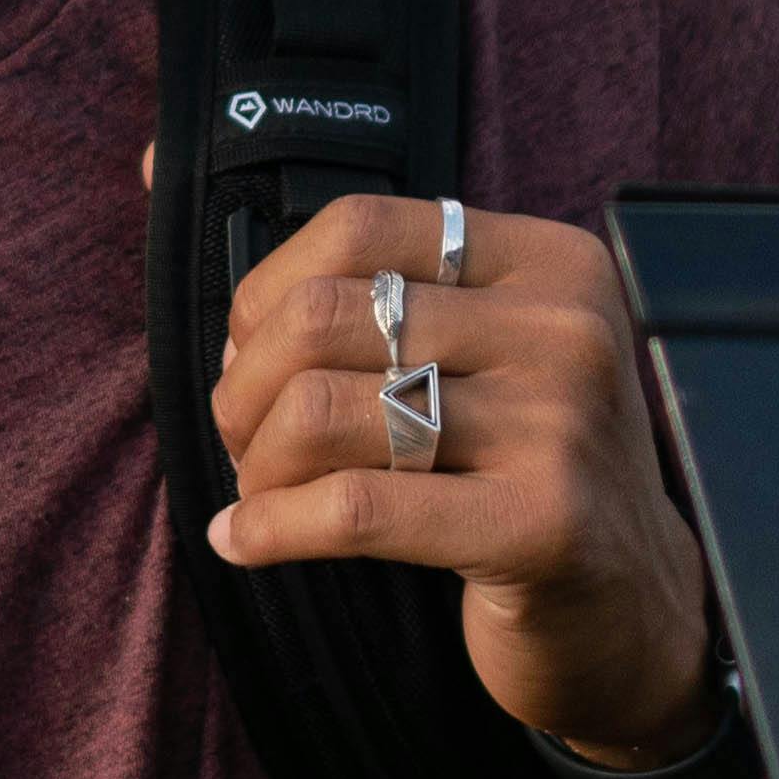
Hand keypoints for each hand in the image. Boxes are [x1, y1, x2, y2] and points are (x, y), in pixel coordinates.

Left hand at [205, 193, 718, 762]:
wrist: (633, 613)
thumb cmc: (517, 469)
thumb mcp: (471, 352)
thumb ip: (352, 274)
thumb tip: (146, 166)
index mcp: (547, 262)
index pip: (360, 226)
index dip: (268, 291)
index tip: (248, 354)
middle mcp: (566, 327)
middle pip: (328, 318)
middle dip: (247, 386)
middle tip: (243, 438)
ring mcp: (563, 424)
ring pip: (327, 413)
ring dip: (257, 464)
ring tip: (256, 492)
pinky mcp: (543, 524)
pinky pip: (357, 508)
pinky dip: (273, 528)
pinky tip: (246, 542)